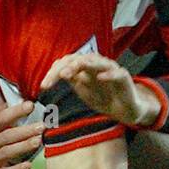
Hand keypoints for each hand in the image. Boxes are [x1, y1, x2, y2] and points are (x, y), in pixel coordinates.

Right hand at [0, 100, 43, 168]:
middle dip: (24, 130)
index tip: (30, 105)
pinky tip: (28, 165)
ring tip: (38, 141)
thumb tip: (4, 101)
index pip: (0, 118)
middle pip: (6, 136)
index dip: (15, 111)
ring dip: (23, 147)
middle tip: (42, 126)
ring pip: (6, 153)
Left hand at [40, 51, 160, 127]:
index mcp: (85, 67)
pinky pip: (116, 73)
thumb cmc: (103, 97)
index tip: (44, 86)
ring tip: (69, 72)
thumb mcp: (83, 90)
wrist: (125, 109)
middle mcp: (96, 64)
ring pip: (96, 61)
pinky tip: (101, 77)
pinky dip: (108, 74)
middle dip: (65, 67)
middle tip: (57, 77)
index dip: (53, 73)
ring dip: (81, 65)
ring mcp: (110, 69)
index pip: (66, 63)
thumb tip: (55, 74)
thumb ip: (72, 80)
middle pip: (78, 59)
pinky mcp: (123, 77)